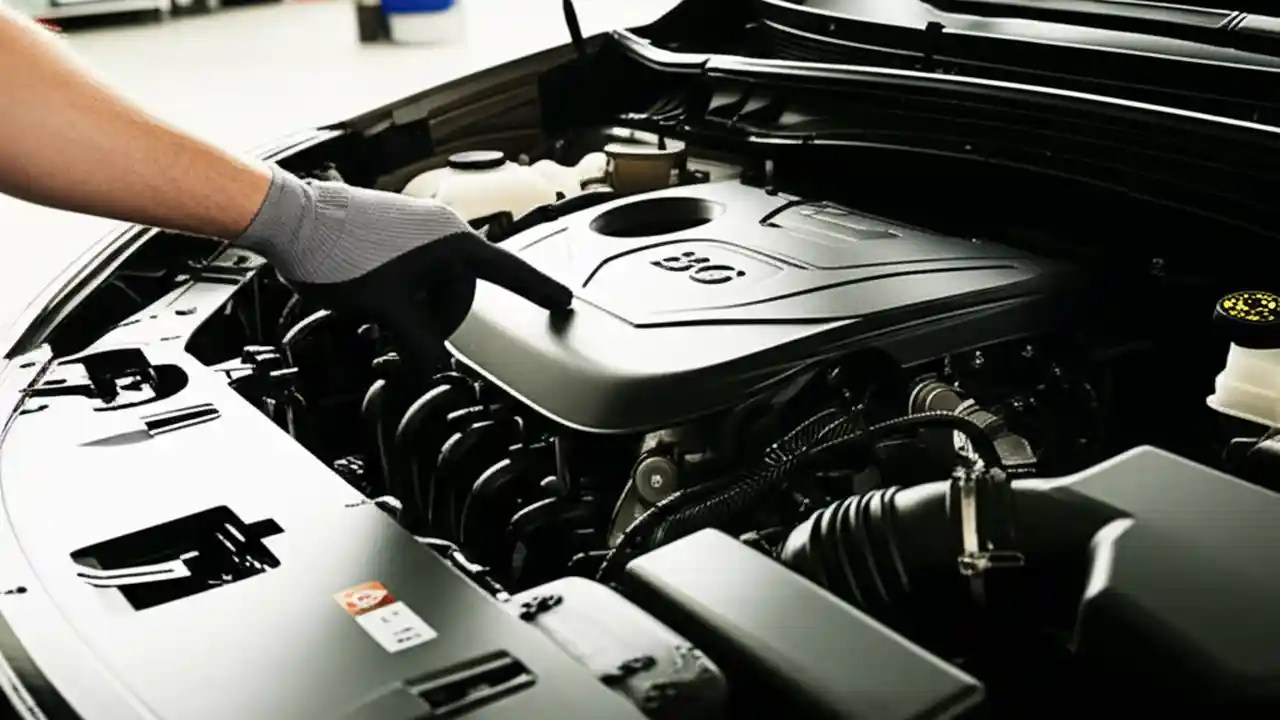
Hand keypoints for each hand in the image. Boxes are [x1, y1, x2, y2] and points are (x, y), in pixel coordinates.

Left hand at [237, 165, 571, 367]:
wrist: (289, 221)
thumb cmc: (337, 253)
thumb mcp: (387, 311)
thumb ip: (420, 345)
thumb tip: (437, 370)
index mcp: (451, 242)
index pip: (508, 272)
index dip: (538, 291)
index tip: (563, 300)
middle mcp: (439, 230)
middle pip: (463, 290)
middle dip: (441, 321)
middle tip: (410, 342)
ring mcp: (415, 230)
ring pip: (435, 284)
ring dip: (417, 310)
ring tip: (383, 321)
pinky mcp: (392, 233)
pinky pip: (414, 272)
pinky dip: (403, 295)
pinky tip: (376, 305)